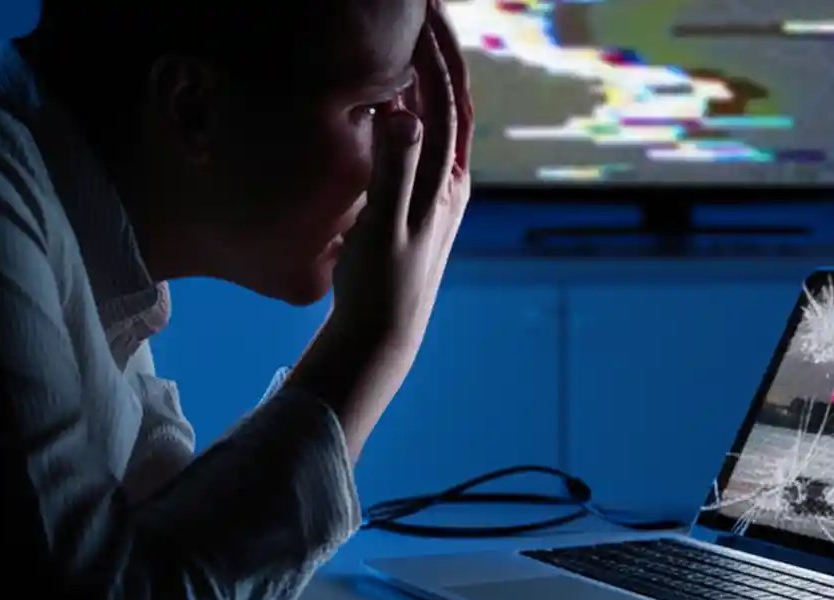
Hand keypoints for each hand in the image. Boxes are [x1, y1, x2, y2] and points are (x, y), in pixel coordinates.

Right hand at [330, 0, 472, 353]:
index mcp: (448, 179)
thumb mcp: (385, 226)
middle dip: (438, 50)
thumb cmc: (382, 284)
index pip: (450, 98)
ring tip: (407, 31)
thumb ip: (395, 169)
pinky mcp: (418, 197)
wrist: (382, 333)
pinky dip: (409, 104)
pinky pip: (420, 137)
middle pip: (451, 99)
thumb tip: (405, 112)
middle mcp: (450, 178)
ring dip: (426, 72)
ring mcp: (436, 188)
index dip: (439, 50)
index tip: (425, 9)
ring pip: (436, 116)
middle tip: (421, 6)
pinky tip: (390, 87)